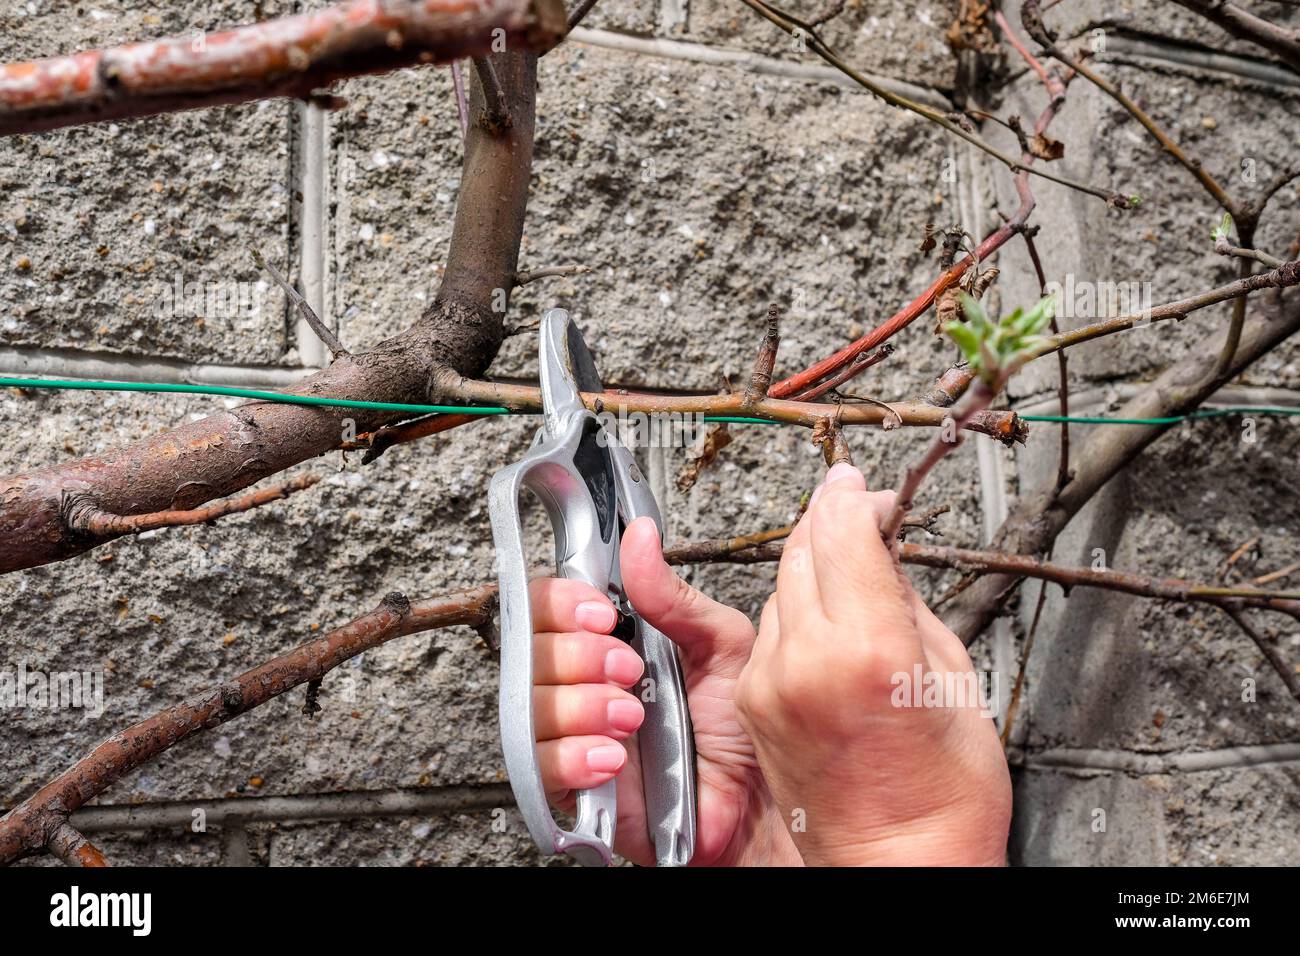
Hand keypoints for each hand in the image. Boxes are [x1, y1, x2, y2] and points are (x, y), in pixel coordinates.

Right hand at [530, 516, 799, 865]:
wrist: (766, 803)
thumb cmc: (747, 730)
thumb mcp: (723, 647)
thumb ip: (675, 597)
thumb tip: (640, 538)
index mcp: (612, 647)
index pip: (550, 610)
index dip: (563, 604)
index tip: (602, 613)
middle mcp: (585, 689)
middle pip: (531, 653)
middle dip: (578, 654)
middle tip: (628, 668)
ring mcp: (577, 739)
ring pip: (533, 709)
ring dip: (580, 705)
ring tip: (632, 716)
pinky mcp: (578, 792)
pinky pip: (542, 769)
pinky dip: (575, 756)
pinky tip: (616, 756)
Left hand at [735, 463, 1011, 865]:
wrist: (898, 865)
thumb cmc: (942, 794)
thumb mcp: (954, 679)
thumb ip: (908, 603)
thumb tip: (883, 552)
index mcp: (870, 648)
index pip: (844, 531)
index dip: (854, 496)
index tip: (863, 486)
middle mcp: (809, 658)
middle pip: (803, 547)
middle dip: (831, 521)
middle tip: (859, 514)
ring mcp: (772, 682)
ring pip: (781, 584)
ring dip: (812, 566)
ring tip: (850, 576)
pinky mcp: (755, 702)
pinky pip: (769, 629)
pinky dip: (795, 612)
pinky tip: (826, 623)